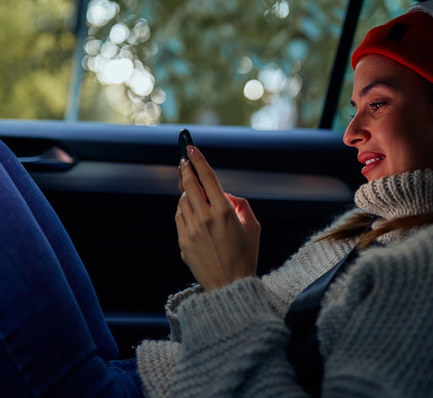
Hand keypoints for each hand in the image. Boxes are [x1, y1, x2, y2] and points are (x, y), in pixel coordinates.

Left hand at [175, 145, 260, 290]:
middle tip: (185, 161)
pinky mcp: (183, 241)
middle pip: (189, 184)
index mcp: (224, 211)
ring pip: (182, 200)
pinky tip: (190, 210)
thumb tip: (226, 195)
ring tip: (192, 190)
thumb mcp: (253, 227)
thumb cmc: (245, 256)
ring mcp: (191, 230)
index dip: (198, 159)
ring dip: (186, 192)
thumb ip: (242, 205)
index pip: (207, 177)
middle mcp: (205, 218)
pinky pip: (179, 217)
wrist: (229, 286)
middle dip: (186, 170)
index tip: (190, 148)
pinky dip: (183, 210)